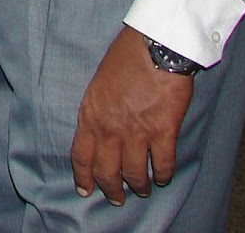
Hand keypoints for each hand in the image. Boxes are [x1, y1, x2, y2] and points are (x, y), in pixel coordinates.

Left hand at [70, 25, 193, 204]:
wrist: (154, 46)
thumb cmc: (126, 57)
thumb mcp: (99, 84)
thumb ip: (97, 110)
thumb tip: (101, 129)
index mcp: (90, 115)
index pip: (81, 156)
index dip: (83, 177)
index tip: (86, 190)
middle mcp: (110, 129)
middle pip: (106, 172)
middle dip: (111, 189)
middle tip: (117, 198)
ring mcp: (137, 132)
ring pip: (134, 174)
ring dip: (139, 186)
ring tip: (142, 190)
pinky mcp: (163, 132)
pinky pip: (162, 164)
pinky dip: (163, 174)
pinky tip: (163, 177)